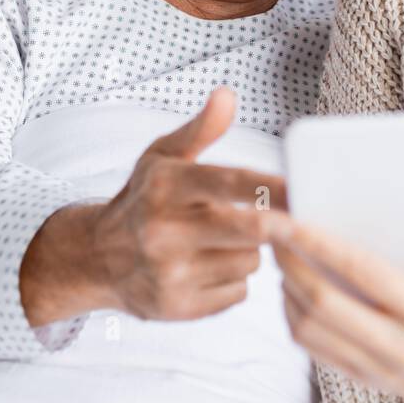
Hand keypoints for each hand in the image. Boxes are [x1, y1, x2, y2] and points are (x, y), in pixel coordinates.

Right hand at [87, 87, 287, 319]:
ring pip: (249, 261)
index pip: (231, 182)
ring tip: (226, 241)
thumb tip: (227, 95)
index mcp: (165, 186)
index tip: (306, 189)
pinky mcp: (178, 307)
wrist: (97, 258)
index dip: (274, 186)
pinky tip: (212, 269)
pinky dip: (235, 281)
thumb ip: (201, 128)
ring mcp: (170, 273)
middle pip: (248, 229)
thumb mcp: (162, 156)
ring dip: (251, 251)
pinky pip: (237, 293)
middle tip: (295, 220)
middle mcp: (163, 231)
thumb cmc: (144, 199)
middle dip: (279, 225)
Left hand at [268, 180, 403, 402]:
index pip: (365, 273)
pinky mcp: (362, 378)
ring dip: (286, 291)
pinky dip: (292, 316)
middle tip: (273, 234)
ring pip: (311, 331)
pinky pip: (313, 349)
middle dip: (291, 266)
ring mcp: (379, 369)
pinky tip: (291, 288)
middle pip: (326, 306)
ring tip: (280, 258)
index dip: (322, 245)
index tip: (292, 220)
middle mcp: (403, 347)